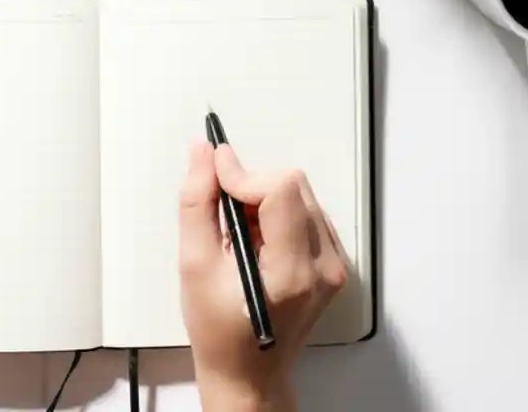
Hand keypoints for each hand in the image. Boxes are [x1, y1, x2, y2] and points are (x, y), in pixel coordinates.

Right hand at [179, 143, 347, 411]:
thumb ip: (197, 203)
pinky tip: (257, 241)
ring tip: (238, 234)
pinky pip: (308, 213)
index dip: (241, 174)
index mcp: (291, 272)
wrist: (249, 372)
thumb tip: (203, 154)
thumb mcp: (194, 265)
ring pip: (301, 195)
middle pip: (293, 186)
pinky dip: (278, 214)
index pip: (280, 191)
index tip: (213, 173)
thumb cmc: (219, 331)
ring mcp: (333, 265)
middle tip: (222, 212)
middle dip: (251, 187)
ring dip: (264, 200)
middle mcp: (323, 266)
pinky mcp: (332, 263)